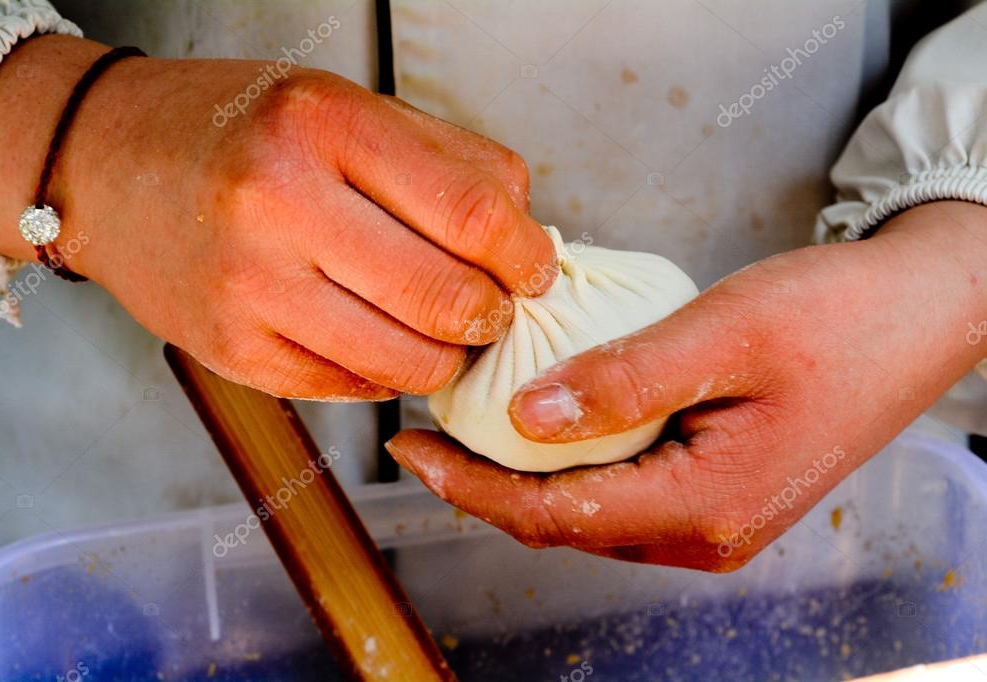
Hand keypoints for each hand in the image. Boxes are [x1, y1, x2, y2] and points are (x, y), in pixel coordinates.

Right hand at [0, 35, 554, 397]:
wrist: (112, 164)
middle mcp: (280, 204)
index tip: (534, 269)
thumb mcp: (348, 108)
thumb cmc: (241, 131)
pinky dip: (385, 374)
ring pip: (405, 363)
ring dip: (444, 357)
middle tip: (487, 307)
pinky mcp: (232, 351)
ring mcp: (249, 287)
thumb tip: (527, 238)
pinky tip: (377, 339)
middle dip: (491, 317)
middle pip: (446, 299)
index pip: (474, 215)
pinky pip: (350, 389)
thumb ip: (450, 164)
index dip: (526, 257)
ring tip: (438, 330)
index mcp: (325, 125)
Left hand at [389, 201, 986, 570]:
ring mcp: (714, 519)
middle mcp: (706, 533)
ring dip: (526, 474)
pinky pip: (624, 490)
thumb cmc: (836, 316)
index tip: (408, 449)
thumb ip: (624, 380)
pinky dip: (572, 461)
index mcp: (706, 507)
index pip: (555, 515)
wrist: (919, 315)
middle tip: (427, 433)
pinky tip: (545, 420)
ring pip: (592, 511)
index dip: (470, 486)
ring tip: (470, 425)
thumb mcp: (724, 334)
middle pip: (565, 524)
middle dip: (486, 484)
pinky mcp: (718, 491)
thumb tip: (527, 414)